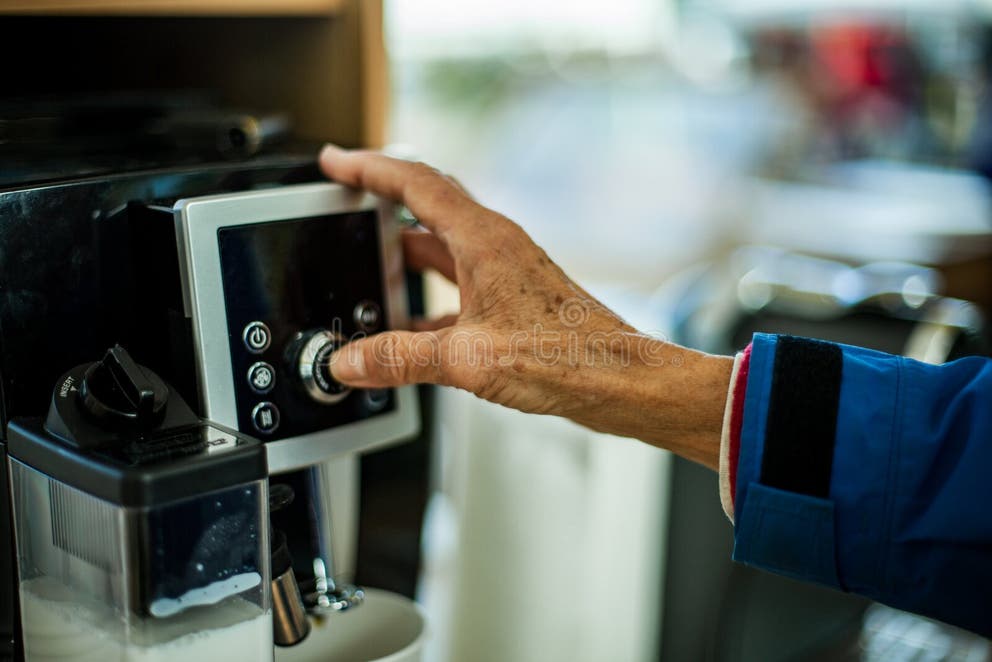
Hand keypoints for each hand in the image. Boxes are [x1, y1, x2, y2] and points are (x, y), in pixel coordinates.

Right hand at [319, 145, 732, 468]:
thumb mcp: (469, 359)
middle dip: (380, 201)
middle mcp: (495, 247)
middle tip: (344, 201)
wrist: (622, 382)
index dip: (367, 168)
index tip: (333, 162)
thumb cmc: (569, 358)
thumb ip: (401, 359)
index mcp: (484, 240)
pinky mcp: (512, 304)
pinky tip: (407, 329)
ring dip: (403, 256)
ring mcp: (506, 274)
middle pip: (426, 206)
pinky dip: (425, 299)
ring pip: (441, 249)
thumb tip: (349, 361)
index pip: (413, 184)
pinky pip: (456, 289)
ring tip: (364, 269)